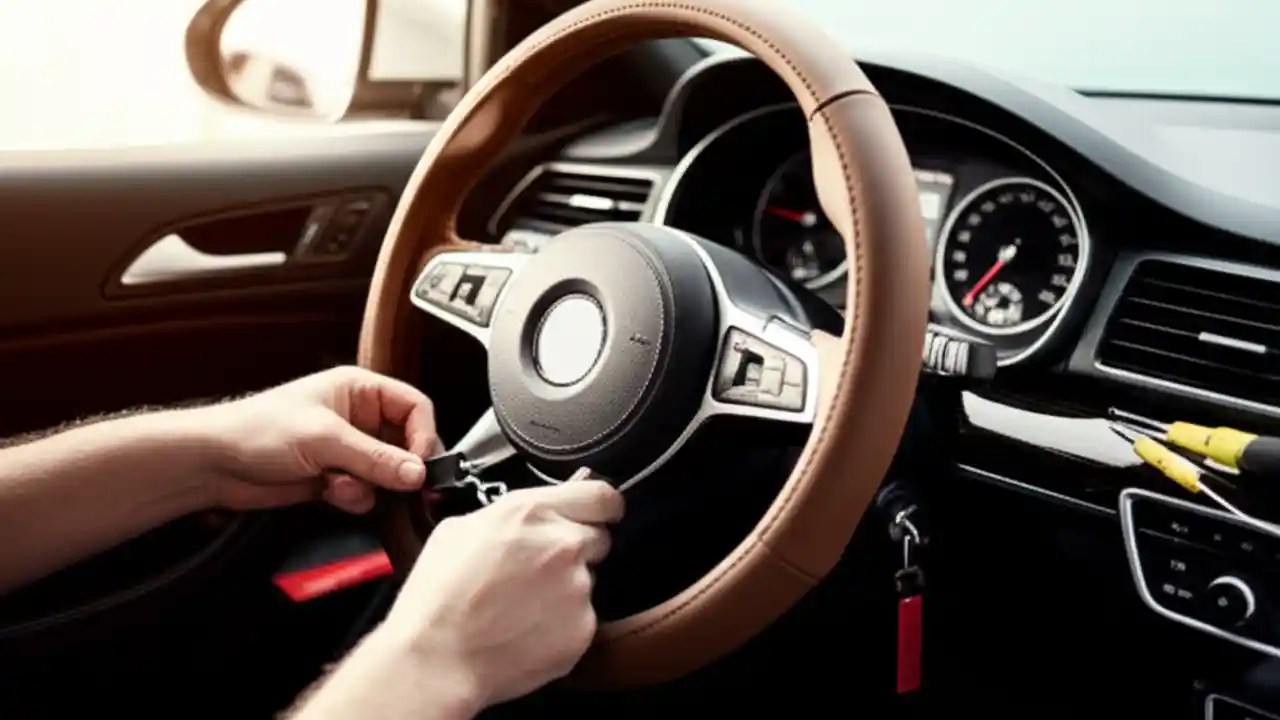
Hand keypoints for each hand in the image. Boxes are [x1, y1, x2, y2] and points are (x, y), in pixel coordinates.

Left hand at [204, 366, 438, 512]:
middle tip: (397, 485)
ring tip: (343, 485)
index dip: (424, 436)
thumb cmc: (256, 431)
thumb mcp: (323, 438)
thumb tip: (417, 472)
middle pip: (407, 443)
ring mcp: (348, 448)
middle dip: (399, 468)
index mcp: (360, 390)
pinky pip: (367, 491)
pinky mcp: (337, 476)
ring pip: (389, 473)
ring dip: (372, 486)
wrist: (214, 464)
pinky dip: (355, 497)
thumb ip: (375, 457)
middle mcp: (360, 417)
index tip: (420, 465)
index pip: (415, 407)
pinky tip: (330, 493)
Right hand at [381, 478, 624, 709]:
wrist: (437, 657)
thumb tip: (526, 519)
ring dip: (565, 590)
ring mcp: (578, 588)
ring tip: (522, 607)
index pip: (601, 495)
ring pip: (587, 581)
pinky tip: (527, 631)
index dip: (602, 507)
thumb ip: (507, 516)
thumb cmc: (438, 595)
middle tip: (540, 571)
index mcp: (534, 512)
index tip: (598, 516)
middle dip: (578, 551)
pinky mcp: (583, 628)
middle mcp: (565, 545)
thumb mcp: (460, 529)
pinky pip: (582, 619)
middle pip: (599, 539)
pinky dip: (562, 625)